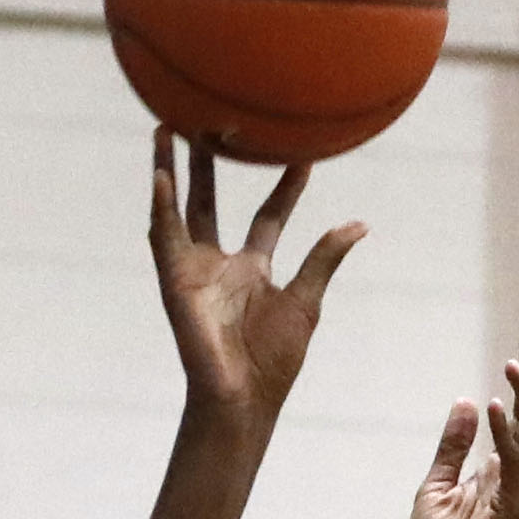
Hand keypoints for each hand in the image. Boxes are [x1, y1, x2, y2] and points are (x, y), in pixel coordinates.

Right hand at [150, 131, 362, 422]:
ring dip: (172, 170)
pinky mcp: (175, 279)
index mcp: (254, 269)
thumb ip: (325, 258)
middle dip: (212, 164)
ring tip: (169, 125)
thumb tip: (359, 224)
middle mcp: (220, 264)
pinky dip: (161, 205)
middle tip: (214, 121)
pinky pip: (164, 235)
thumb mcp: (306, 300)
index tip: (301, 153)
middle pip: (214, 201)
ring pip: (180, 208)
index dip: (285, 186)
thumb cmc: (273, 360)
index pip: (269, 216)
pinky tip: (160, 174)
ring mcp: (194, 269)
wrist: (242, 397)